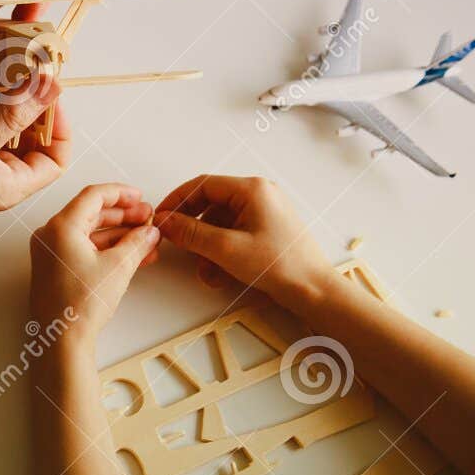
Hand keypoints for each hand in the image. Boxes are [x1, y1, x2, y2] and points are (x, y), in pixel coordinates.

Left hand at [30, 184, 159, 339]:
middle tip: (147, 218)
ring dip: (119, 234)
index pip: (93, 196)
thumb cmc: (80, 306)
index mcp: (60, 227)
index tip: (140, 197)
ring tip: (146, 239)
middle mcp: (50, 236)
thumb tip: (150, 232)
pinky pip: (83, 249)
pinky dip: (107, 250)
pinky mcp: (55, 269)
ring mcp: (51, 253)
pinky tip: (132, 256)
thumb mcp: (118, 267)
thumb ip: (138, 243)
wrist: (62, 341)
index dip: (121, 193)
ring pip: (90, 233)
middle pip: (91, 213)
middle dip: (123, 215)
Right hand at [152, 175, 333, 307]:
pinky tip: (220, 273)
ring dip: (207, 246)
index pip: (202, 185)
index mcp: (252, 189)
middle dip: (194, 229)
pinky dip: (223, 251)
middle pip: (211, 204)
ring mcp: (265, 211)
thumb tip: (164, 222)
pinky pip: (235, 233)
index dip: (177, 201)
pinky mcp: (267, 228)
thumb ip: (190, 233)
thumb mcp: (226, 249)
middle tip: (178, 245)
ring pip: (221, 222)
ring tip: (206, 271)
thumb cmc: (280, 265)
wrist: (313, 289)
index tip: (161, 218)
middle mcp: (260, 194)